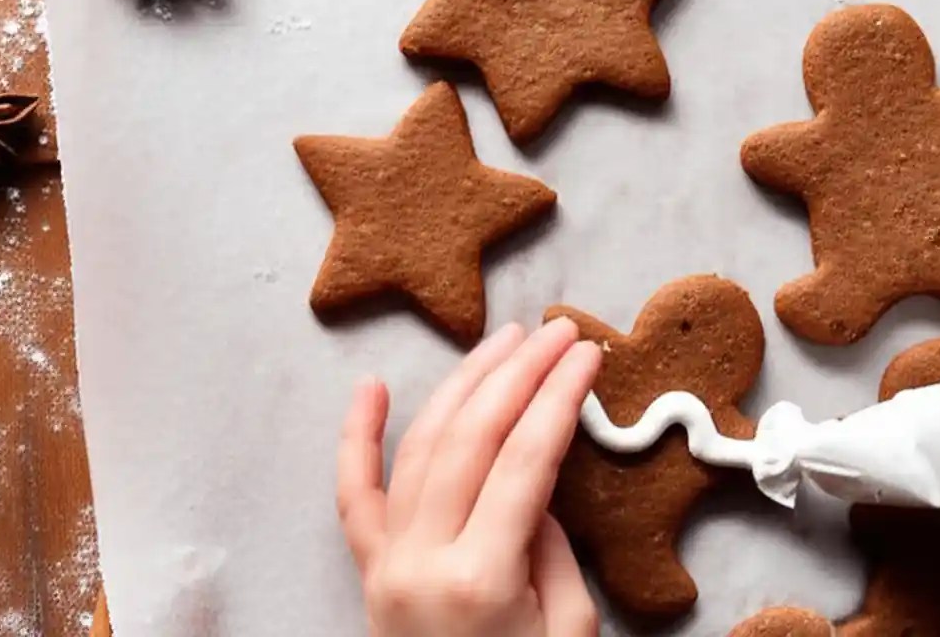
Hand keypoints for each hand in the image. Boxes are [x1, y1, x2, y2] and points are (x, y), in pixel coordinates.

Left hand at [336, 319, 601, 636]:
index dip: (560, 397)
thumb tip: (536, 483)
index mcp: (481, 578)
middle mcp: (422, 559)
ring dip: (463, 384)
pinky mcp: (367, 571)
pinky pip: (352, 495)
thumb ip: (551, 549)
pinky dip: (357, 437)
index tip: (586, 354)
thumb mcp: (568, 630)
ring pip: (420, 447)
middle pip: (474, 438)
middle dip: (520, 373)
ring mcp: (386, 563)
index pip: (527, 459)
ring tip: (501, 340)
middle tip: (556, 332)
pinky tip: (371, 387)